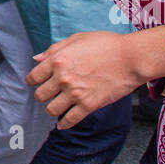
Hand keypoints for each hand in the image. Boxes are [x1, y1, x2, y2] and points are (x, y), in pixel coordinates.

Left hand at [27, 31, 149, 129]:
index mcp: (58, 60)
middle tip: (49, 94)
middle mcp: (63, 78)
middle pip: (40, 95)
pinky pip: (69, 121)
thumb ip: (54, 49)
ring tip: (57, 106)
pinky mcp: (88, 105)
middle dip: (43, 95)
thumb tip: (37, 59)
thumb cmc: (106, 44)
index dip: (32, 81)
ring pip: (51, 110)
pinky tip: (63, 124)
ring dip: (52, 109)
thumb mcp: (77, 39)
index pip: (34, 77)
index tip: (35, 83)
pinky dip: (64, 124)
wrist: (131, 58)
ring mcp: (75, 93)